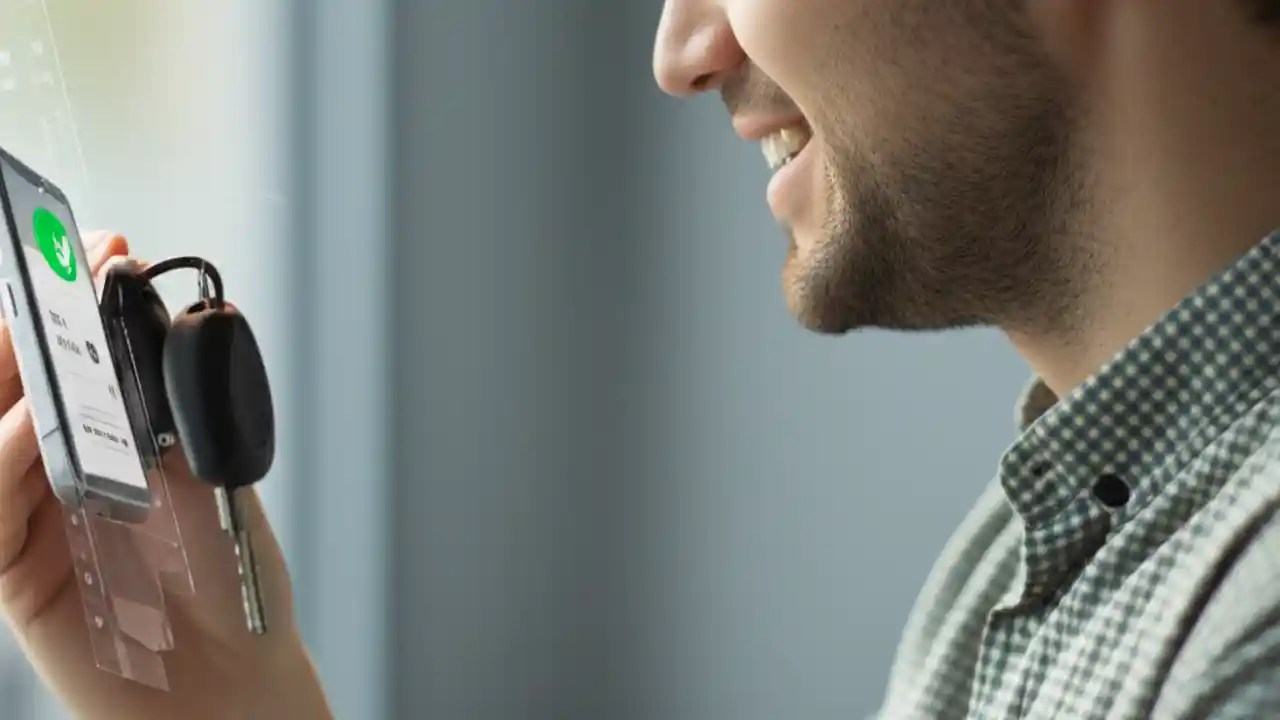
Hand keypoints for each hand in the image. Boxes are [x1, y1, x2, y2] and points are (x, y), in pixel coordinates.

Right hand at [0, 233, 330, 718]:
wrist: (233, 683)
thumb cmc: (232, 582)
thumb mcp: (211, 476)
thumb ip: (171, 407)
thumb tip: (154, 316)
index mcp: (111, 442)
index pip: (70, 359)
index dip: (72, 302)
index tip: (97, 247)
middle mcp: (61, 473)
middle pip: (12, 385)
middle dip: (27, 324)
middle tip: (52, 269)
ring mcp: (32, 519)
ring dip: (4, 379)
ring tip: (33, 333)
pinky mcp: (12, 573)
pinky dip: (3, 457)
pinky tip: (28, 423)